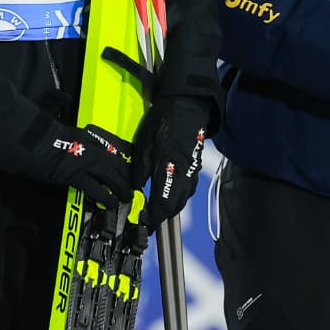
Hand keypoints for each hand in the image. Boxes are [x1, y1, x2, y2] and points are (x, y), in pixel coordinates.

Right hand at [29, 123, 134, 206]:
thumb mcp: (70, 135)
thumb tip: (90, 153)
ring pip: (111, 176)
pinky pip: (96, 188)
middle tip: (134, 186)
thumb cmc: (46, 137)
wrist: (33, 141)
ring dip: (121, 187)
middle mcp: (93, 148)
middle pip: (117, 163)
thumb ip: (83, 143)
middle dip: (128, 175)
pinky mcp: (76, 177)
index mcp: (91, 137)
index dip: (124, 161)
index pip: (115, 149)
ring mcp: (87, 162)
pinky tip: (112, 204)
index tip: (130, 169)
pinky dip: (106, 197)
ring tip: (126, 197)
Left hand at [134, 95, 211, 226]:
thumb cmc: (162, 123)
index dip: (153, 218)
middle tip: (149, 219)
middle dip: (162, 216)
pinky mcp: (195, 165)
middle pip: (175, 206)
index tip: (144, 223)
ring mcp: (192, 171)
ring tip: (158, 210)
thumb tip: (134, 189)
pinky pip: (189, 188)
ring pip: (184, 198)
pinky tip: (170, 193)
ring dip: (171, 208)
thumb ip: (139, 169)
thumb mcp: (143, 144)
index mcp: (168, 170)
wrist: (186, 106)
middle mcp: (183, 175)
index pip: (162, 204)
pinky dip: (179, 197)